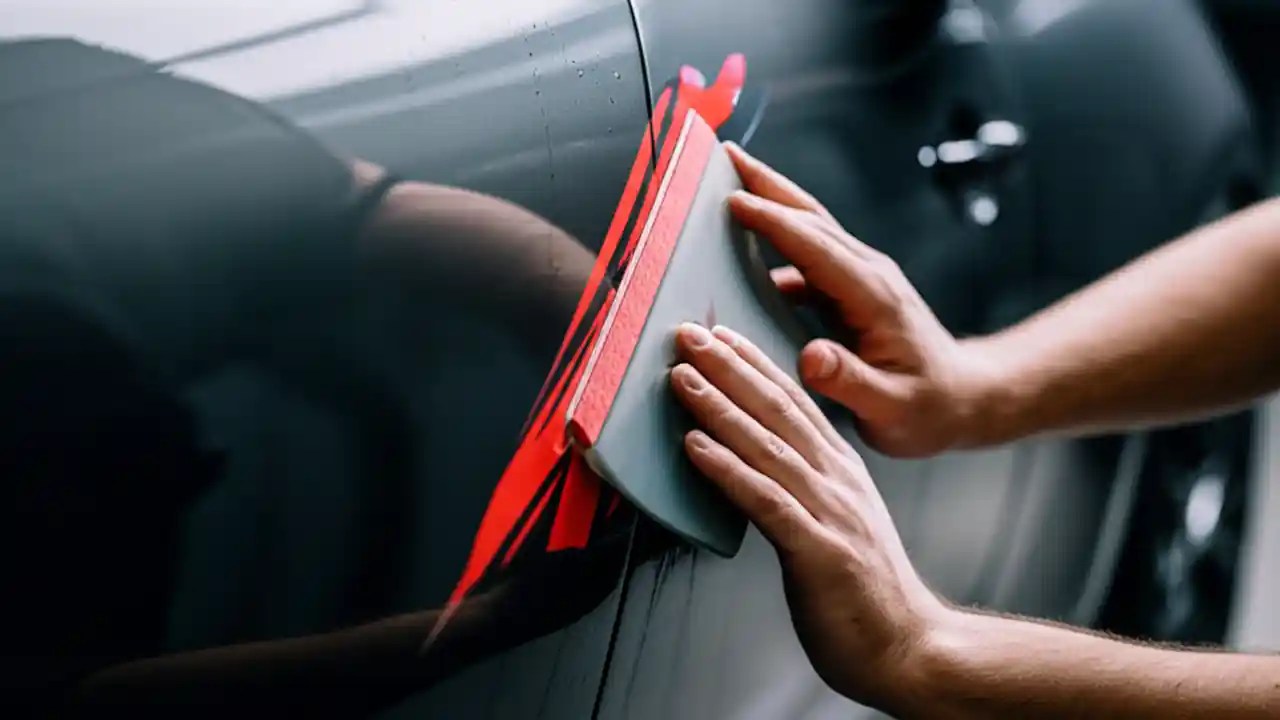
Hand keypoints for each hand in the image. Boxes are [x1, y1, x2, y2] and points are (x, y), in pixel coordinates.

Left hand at [668, 322, 949, 710]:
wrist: (909, 650)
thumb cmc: (863, 591)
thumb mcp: (836, 521)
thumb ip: (801, 485)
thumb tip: (753, 460)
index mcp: (842, 470)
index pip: (795, 402)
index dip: (753, 364)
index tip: (718, 333)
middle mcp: (837, 481)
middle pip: (777, 410)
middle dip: (729, 368)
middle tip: (687, 333)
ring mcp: (830, 513)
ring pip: (767, 446)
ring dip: (719, 407)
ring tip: (681, 376)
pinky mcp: (819, 552)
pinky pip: (766, 501)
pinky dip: (728, 470)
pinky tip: (695, 445)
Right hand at [723, 143, 1000, 456]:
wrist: (962, 399)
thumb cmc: (926, 409)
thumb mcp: (890, 408)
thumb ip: (849, 383)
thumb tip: (810, 357)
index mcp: (873, 296)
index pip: (816, 247)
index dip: (774, 222)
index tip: (733, 200)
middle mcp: (868, 273)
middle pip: (811, 218)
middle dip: (766, 185)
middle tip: (723, 154)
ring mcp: (861, 275)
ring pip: (810, 226)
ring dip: (771, 198)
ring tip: (728, 179)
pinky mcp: (852, 286)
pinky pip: (808, 251)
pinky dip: (776, 235)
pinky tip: (747, 237)